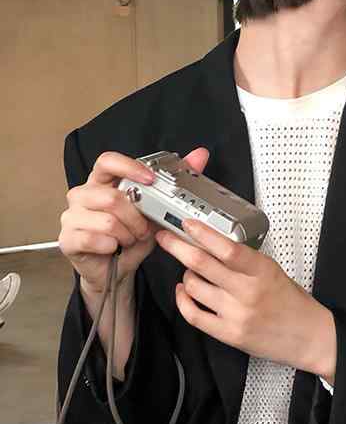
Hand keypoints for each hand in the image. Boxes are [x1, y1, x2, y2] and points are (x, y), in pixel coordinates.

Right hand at [59, 148, 209, 294]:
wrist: (116, 269)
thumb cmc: (133, 234)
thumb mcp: (159, 208)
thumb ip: (177, 180)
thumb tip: (200, 155)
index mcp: (103, 181)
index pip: (108, 161)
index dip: (129, 167)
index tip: (150, 179)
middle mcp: (83, 194)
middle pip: (111, 196)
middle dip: (136, 217)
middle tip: (145, 228)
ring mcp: (72, 216)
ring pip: (107, 220)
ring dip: (127, 234)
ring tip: (131, 239)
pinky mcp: (67, 238)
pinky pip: (94, 239)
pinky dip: (113, 245)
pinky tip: (115, 248)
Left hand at [155, 219, 336, 380]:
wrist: (308, 336)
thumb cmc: (292, 301)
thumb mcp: (274, 271)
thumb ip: (245, 261)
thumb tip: (212, 245)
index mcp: (262, 270)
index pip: (227, 248)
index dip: (203, 234)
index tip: (187, 224)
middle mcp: (247, 291)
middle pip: (202, 264)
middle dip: (178, 247)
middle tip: (166, 237)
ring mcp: (236, 314)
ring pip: (193, 287)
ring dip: (185, 274)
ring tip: (191, 271)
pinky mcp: (228, 334)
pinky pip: (193, 314)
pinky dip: (183, 300)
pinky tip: (183, 292)